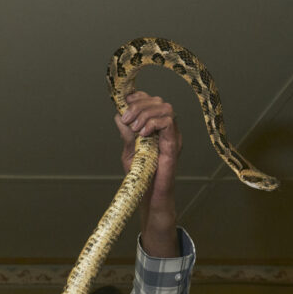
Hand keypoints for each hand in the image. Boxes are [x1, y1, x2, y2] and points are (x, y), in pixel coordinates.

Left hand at [114, 91, 182, 255]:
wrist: (148, 196)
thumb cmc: (141, 175)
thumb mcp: (129, 150)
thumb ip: (126, 133)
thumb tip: (118, 115)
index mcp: (157, 127)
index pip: (151, 101)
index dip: (138, 97)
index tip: (124, 105)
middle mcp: (168, 129)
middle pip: (158, 100)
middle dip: (139, 106)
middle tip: (126, 119)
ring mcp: (173, 136)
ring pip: (165, 107)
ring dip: (145, 113)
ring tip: (134, 128)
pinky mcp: (174, 144)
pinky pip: (168, 122)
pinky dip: (152, 123)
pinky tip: (142, 134)